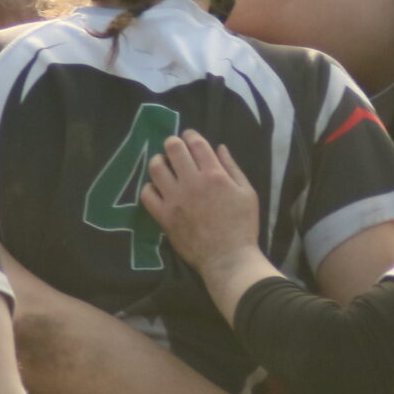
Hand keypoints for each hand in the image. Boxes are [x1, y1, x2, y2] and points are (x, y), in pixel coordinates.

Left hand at [141, 132, 261, 270]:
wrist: (227, 258)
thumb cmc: (242, 225)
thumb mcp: (247, 192)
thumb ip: (232, 168)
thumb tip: (219, 147)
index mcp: (214, 174)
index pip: (196, 143)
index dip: (190, 135)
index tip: (188, 136)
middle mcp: (192, 182)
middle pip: (173, 149)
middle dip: (172, 143)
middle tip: (174, 148)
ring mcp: (175, 199)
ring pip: (156, 168)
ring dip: (159, 161)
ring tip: (164, 166)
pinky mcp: (164, 216)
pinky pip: (147, 194)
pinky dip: (150, 187)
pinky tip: (158, 189)